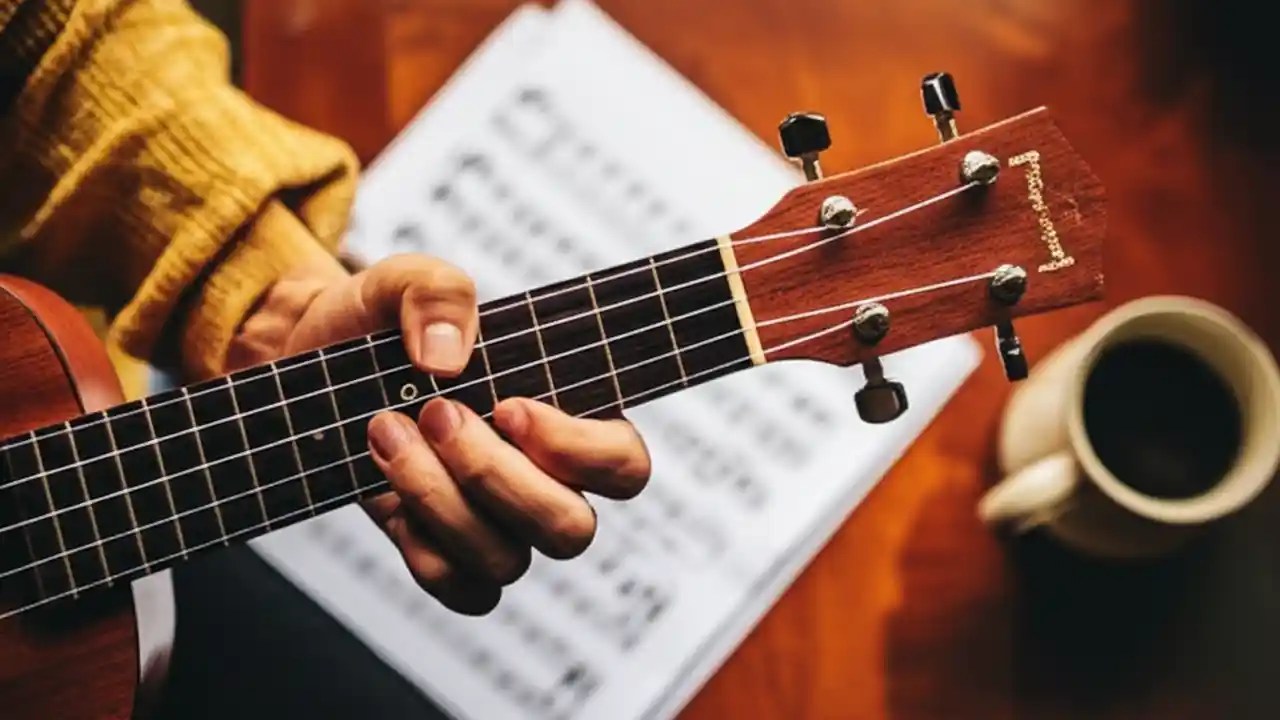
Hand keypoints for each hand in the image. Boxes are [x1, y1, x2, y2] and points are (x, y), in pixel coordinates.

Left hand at [231, 254, 650, 614]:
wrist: (313, 359)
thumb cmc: (383, 324)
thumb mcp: (405, 282)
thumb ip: (438, 292)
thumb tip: (447, 357)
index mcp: (573, 419)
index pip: (624, 466)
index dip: (579, 451)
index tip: (509, 404)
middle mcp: (550, 485)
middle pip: (570, 529)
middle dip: (494, 475)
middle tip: (435, 413)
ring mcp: (503, 530)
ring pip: (506, 560)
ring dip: (438, 498)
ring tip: (387, 430)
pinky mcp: (452, 560)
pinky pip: (455, 585)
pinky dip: (417, 539)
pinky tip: (383, 478)